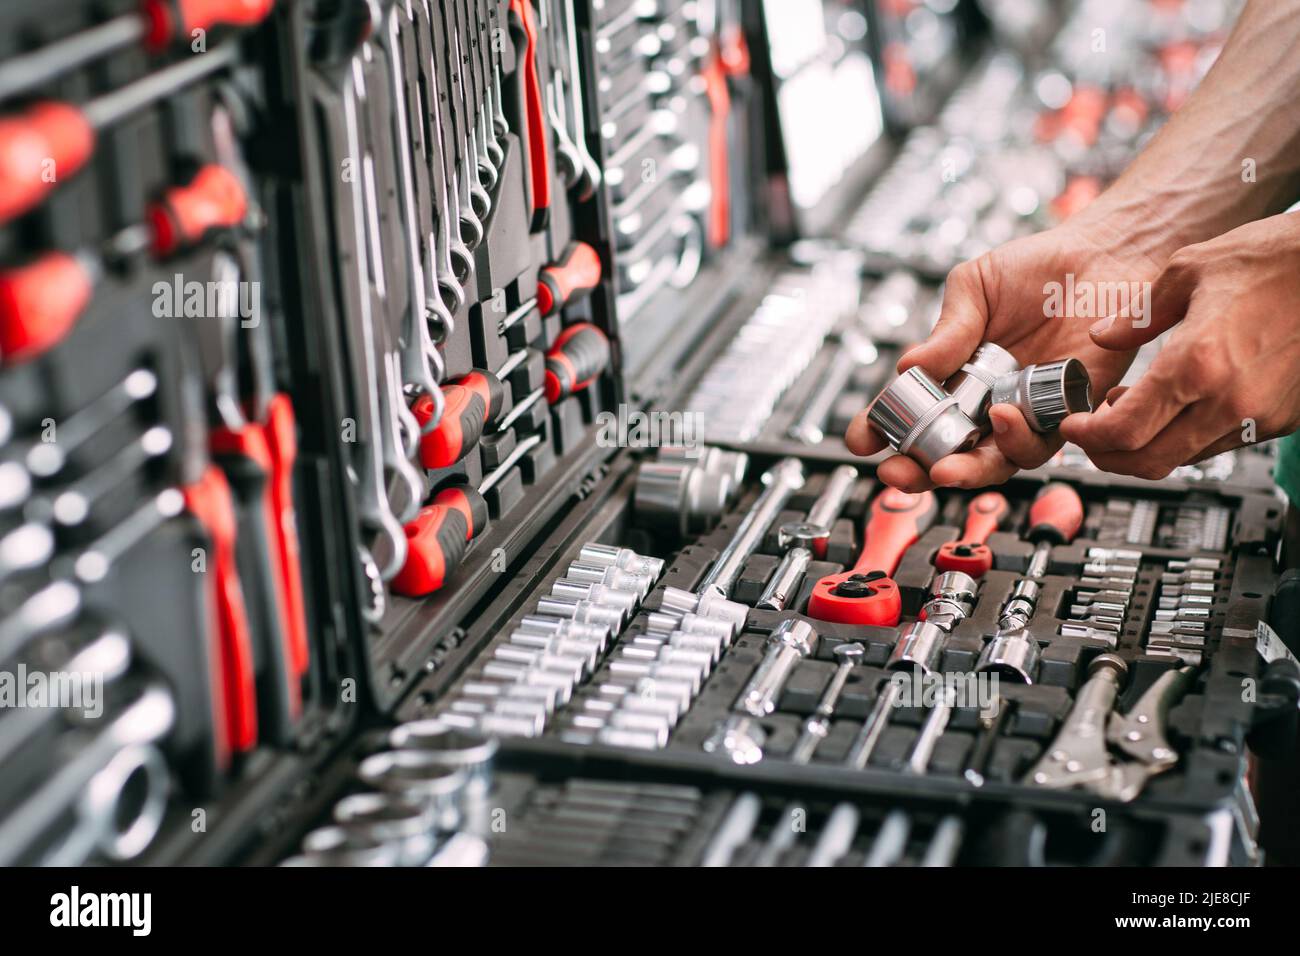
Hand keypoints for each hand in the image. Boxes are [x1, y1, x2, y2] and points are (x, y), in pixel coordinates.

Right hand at [846, 217, 1164, 490]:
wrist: (1103, 255)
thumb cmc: (1039, 269)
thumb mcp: (975, 288)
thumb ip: (947, 331)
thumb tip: (909, 367)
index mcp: (955, 374)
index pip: (912, 412)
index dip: (882, 431)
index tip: (861, 441)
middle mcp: (987, 401)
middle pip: (947, 452)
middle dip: (917, 471)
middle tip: (898, 474)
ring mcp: (1026, 411)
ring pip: (994, 461)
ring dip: (968, 470)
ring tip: (949, 462)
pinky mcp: (1068, 413)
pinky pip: (1043, 443)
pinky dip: (1019, 440)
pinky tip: (1004, 417)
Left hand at [1060, 212, 1299, 478]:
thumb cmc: (1278, 258)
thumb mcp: (1191, 269)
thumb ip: (1138, 313)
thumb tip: (1102, 337)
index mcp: (1197, 363)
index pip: (1124, 431)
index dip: (1087, 437)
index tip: (1071, 426)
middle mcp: (1229, 400)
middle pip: (1149, 461)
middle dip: (1108, 455)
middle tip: (1089, 434)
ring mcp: (1260, 415)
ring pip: (1184, 457)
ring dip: (1147, 445)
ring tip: (1128, 408)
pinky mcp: (1284, 419)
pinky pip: (1220, 443)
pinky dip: (1185, 436)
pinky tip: (1176, 404)